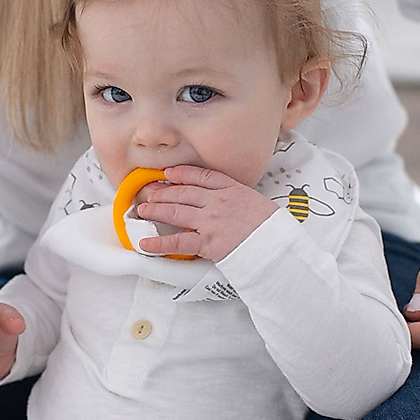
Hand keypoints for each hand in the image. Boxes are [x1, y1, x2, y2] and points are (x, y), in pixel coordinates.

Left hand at [134, 165, 275, 262]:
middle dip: (163, 193)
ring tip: (142, 210)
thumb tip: (227, 200)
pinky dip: (159, 243)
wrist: (277, 246)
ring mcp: (210, 221)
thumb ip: (238, 198)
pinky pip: (177, 242)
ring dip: (156, 210)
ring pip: (175, 212)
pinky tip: (145, 243)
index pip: (201, 177)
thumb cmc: (272, 227)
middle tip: (149, 193)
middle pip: (183, 193)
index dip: (182, 174)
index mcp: (232, 189)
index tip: (169, 173)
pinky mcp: (207, 242)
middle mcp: (217, 201)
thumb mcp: (258, 202)